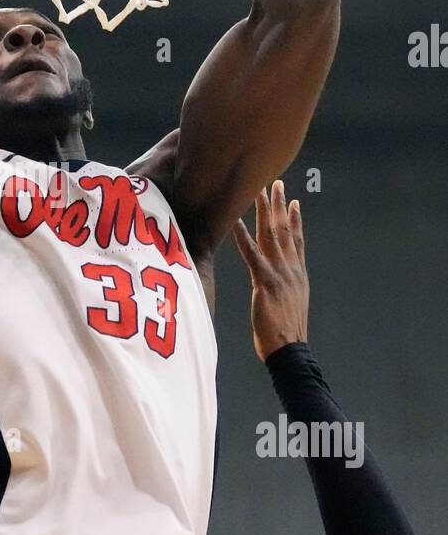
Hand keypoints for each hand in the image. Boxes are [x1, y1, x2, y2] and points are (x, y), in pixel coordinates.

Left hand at [232, 182, 309, 361]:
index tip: (294, 201)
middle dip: (279, 206)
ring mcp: (280, 274)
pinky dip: (244, 236)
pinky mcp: (265, 282)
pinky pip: (252, 254)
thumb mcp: (290, 306)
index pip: (298, 241)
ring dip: (264, 211)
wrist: (291, 350)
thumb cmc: (286, 335)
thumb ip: (285, 289)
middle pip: (285, 231)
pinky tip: (237, 221)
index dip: (295, 220)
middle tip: (277, 184)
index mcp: (298, 275)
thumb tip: (279, 286)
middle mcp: (292, 270)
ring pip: (271, 235)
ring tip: (260, 191)